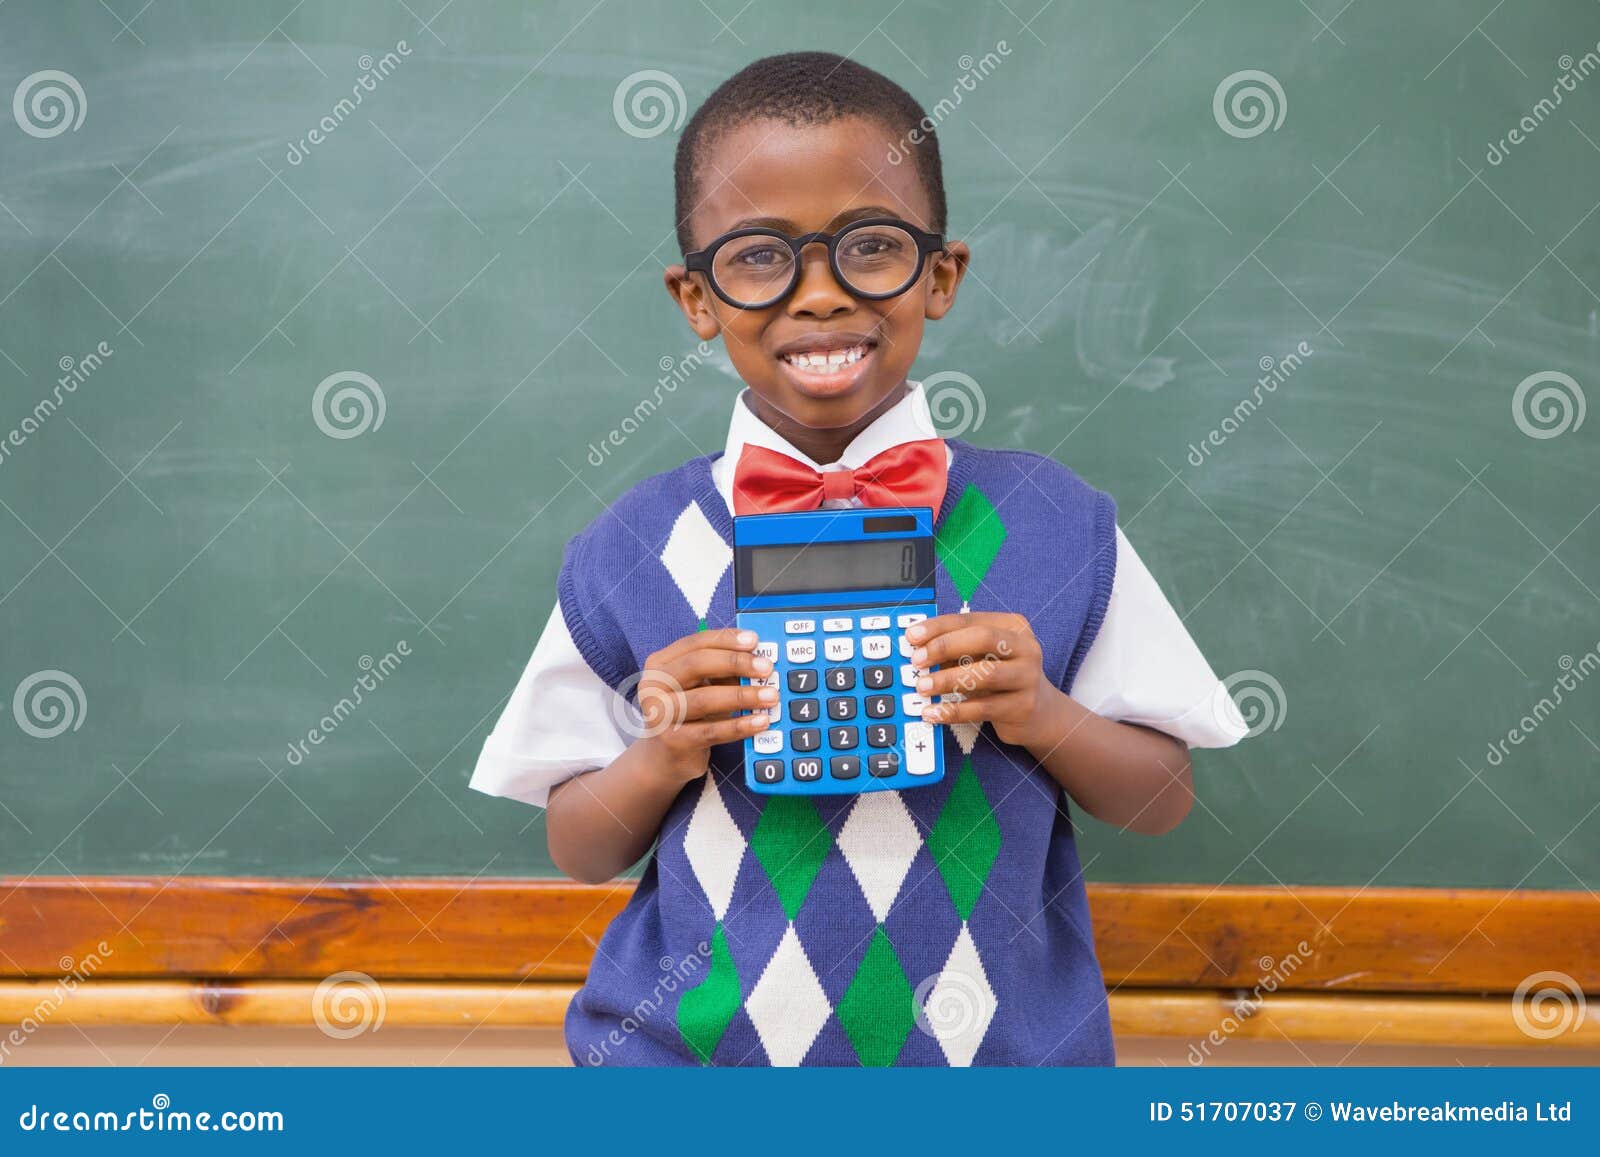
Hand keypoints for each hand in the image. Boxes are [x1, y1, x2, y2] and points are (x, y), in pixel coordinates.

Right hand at [634, 628, 776, 782]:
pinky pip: (711, 731)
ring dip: (742, 696)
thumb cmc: (689, 715)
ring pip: (704, 699)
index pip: (695, 643)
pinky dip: (739, 726)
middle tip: (766, 668)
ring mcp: (660, 714)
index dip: (726, 639)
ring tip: (770, 696)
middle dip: (735, 663)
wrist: (664, 758)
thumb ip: (723, 672)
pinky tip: (760, 722)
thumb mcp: (701, 687)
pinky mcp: (673, 742)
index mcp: (661, 663)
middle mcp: (654, 685)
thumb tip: (759, 661)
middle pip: (696, 664)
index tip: (754, 640)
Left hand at [906, 612, 1060, 749]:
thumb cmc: (1002, 678)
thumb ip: (956, 650)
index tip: (912, 636)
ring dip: (947, 680)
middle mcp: (1026, 647)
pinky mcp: (1023, 707)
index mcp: (1013, 626)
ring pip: (984, 674)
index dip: (939, 627)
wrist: (1040, 713)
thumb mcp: (984, 657)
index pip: (970, 619)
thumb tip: (917, 649)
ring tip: (922, 687)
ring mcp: (1028, 677)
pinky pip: (983, 708)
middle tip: (917, 660)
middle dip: (945, 647)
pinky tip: (933, 713)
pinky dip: (954, 711)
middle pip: (983, 639)